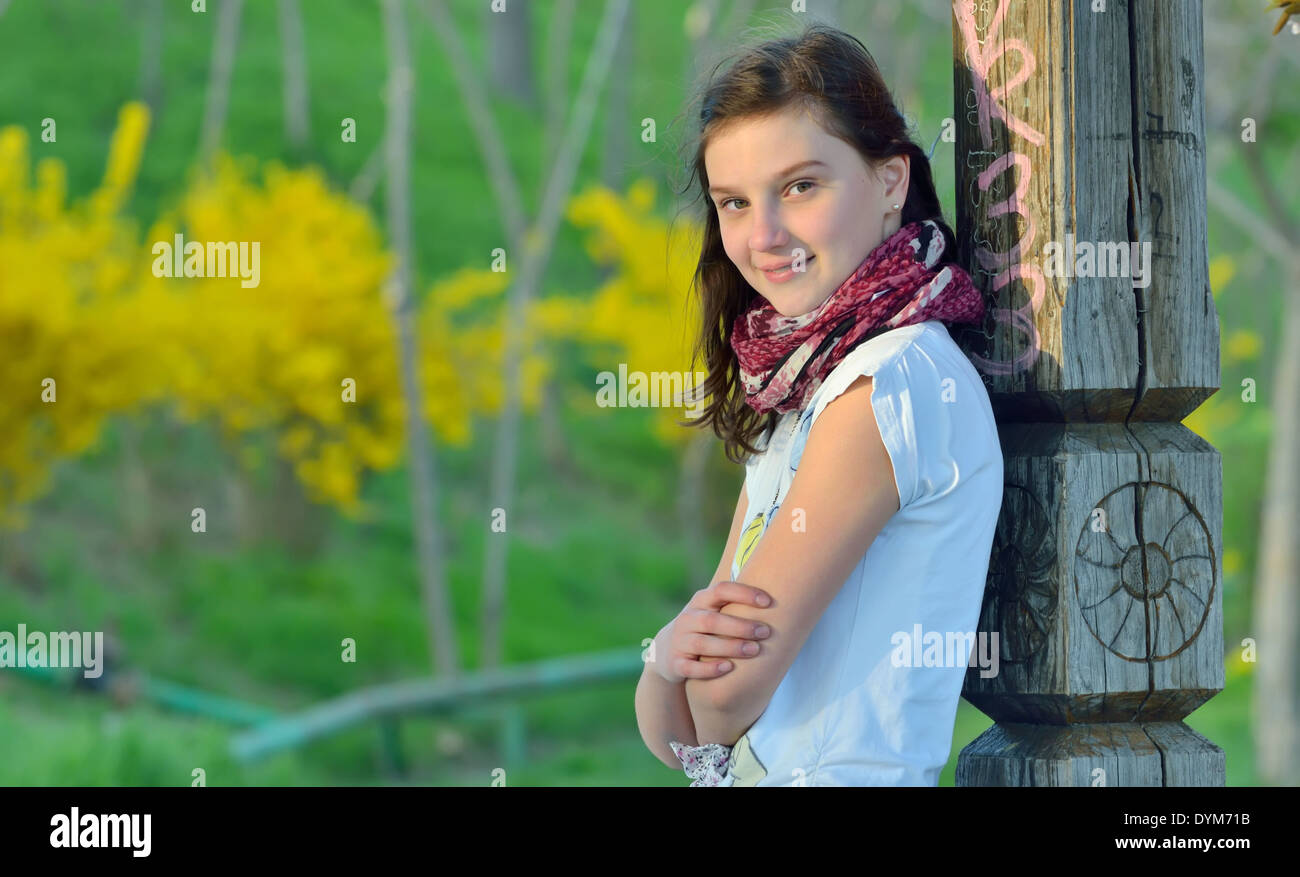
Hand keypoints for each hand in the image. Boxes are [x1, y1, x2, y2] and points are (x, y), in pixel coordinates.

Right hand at [650, 581, 772, 684]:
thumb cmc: (702, 627)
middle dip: (741, 626)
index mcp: (700, 601)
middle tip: (766, 632)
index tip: (768, 602)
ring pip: (703, 644)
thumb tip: (780, 589)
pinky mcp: (676, 664)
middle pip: (713, 620)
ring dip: (730, 647)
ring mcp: (680, 641)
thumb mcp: (712, 609)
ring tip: (755, 650)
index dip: (744, 594)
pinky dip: (710, 668)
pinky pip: (691, 667)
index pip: (721, 590)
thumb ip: (735, 601)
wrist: (665, 651)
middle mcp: (688, 619)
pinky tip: (729, 667)